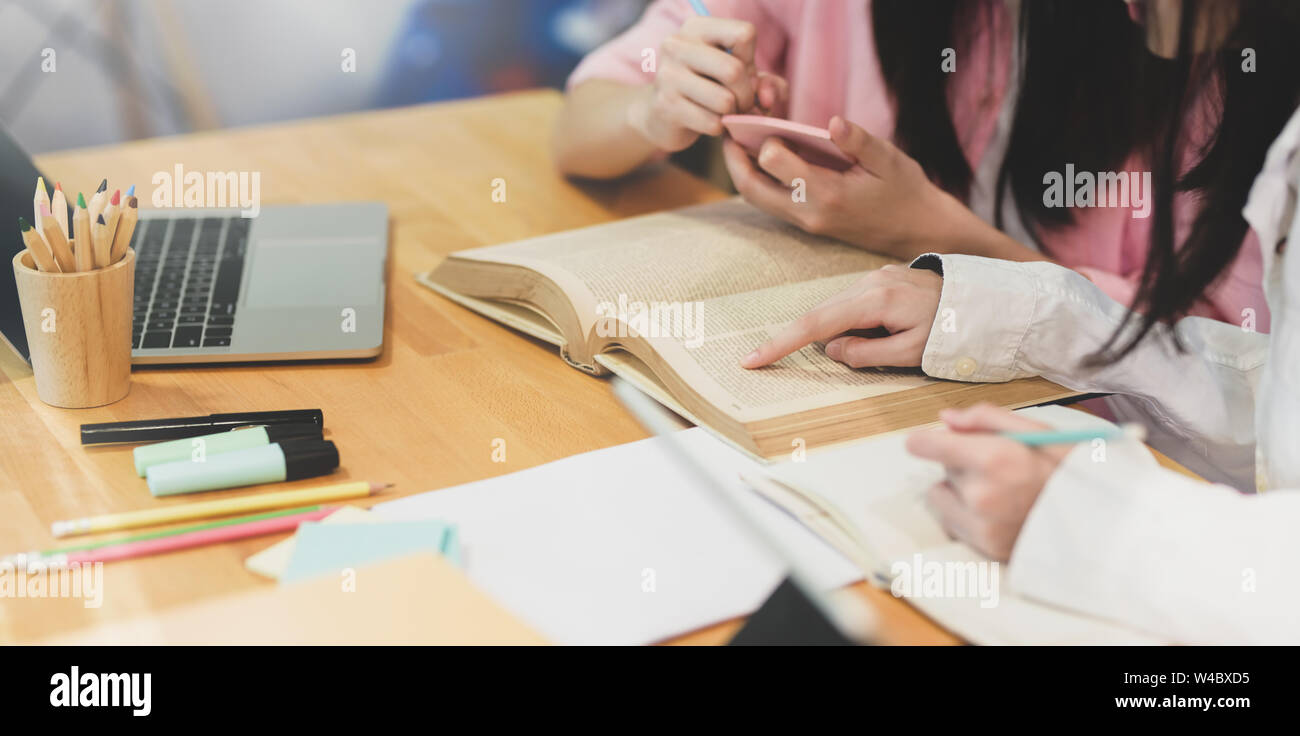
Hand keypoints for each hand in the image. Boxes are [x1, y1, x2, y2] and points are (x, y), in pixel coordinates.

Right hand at [628, 17, 766, 151]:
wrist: (660, 116)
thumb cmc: (707, 89)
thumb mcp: (738, 77)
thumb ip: (766, 82)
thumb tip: (768, 99)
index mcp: (696, 27)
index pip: (745, 33)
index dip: (751, 60)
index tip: (741, 72)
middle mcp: (677, 45)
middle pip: (735, 70)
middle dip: (746, 95)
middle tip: (740, 103)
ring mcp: (668, 76)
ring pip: (725, 100)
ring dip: (732, 114)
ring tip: (723, 113)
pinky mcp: (666, 106)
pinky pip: (712, 122)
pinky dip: (718, 128)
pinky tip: (707, 123)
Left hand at [722, 115, 991, 259]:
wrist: (918, 231)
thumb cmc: (905, 191)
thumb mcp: (889, 160)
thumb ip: (859, 141)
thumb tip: (833, 122)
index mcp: (829, 194)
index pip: (777, 165)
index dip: (766, 139)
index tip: (768, 119)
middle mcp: (810, 213)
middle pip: (752, 189)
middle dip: (734, 160)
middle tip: (729, 132)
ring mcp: (806, 222)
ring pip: (757, 199)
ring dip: (743, 171)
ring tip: (739, 142)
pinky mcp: (807, 224)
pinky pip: (772, 203)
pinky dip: (760, 180)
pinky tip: (765, 156)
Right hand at [740, 264, 940, 368]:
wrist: (987, 303)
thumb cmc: (954, 332)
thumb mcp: (911, 354)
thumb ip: (866, 354)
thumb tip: (833, 350)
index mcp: (875, 300)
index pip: (815, 325)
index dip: (780, 344)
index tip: (752, 359)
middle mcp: (870, 281)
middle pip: (822, 314)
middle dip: (805, 340)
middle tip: (787, 361)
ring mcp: (876, 276)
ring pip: (838, 309)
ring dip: (837, 334)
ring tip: (876, 348)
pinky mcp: (884, 279)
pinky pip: (854, 304)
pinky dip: (849, 323)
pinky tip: (874, 337)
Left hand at [904, 404, 1069, 561]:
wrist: (1098, 521)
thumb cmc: (1069, 471)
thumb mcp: (1037, 431)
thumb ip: (986, 418)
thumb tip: (945, 418)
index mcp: (994, 458)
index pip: (924, 445)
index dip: (927, 439)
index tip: (930, 440)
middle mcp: (981, 495)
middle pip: (941, 466)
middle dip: (961, 461)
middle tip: (999, 466)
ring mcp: (982, 525)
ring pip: (941, 495)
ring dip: (958, 490)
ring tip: (997, 490)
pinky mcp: (984, 545)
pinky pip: (951, 521)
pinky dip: (966, 514)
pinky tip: (997, 511)